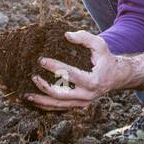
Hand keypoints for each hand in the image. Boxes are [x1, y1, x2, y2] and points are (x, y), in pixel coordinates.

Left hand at [25, 31, 143, 110]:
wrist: (116, 77)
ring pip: (59, 106)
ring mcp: (83, 103)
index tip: (41, 60)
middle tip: (33, 77)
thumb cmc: (105, 59)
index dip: (55, 67)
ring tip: (27, 95)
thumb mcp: (100, 45)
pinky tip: (36, 100)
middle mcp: (87, 96)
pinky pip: (60, 108)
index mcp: (93, 81)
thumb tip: (66, 35)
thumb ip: (84, 38)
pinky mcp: (78, 106)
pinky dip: (47, 106)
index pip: (70, 75)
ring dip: (42, 101)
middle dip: (45, 87)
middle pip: (61, 95)